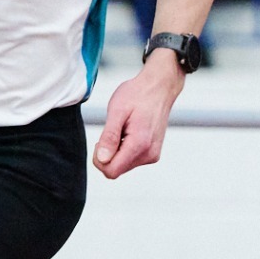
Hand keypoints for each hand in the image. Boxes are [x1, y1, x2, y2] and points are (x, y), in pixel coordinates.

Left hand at [93, 56, 184, 178]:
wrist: (160, 87)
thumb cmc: (138, 94)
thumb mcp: (117, 111)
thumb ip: (109, 137)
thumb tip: (102, 159)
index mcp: (140, 145)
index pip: (111, 171)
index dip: (99, 159)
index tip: (101, 140)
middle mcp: (149, 154)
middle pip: (116, 170)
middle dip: (108, 154)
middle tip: (112, 131)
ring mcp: (153, 154)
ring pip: (123, 165)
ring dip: (116, 150)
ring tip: (123, 128)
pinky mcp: (153, 153)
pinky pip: (131, 159)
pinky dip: (125, 148)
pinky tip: (130, 131)